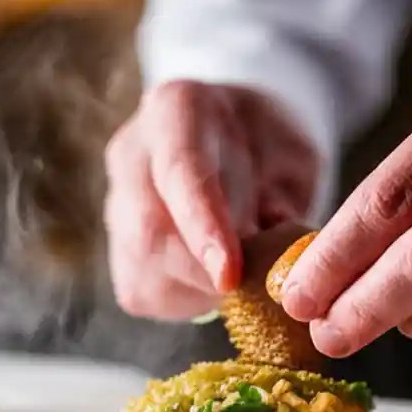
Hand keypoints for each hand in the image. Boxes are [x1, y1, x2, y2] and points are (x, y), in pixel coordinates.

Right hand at [104, 80, 318, 319]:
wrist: (244, 142)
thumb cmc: (271, 147)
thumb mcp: (294, 155)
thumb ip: (284, 199)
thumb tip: (272, 257)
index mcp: (176, 109)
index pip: (180, 171)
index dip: (203, 227)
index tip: (229, 274)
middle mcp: (132, 153)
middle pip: (148, 229)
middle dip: (200, 274)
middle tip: (249, 293)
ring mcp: (117, 201)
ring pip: (142, 268)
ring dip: (198, 292)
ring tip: (242, 279)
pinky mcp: (119, 247)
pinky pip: (143, 291)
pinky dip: (188, 302)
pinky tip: (215, 285)